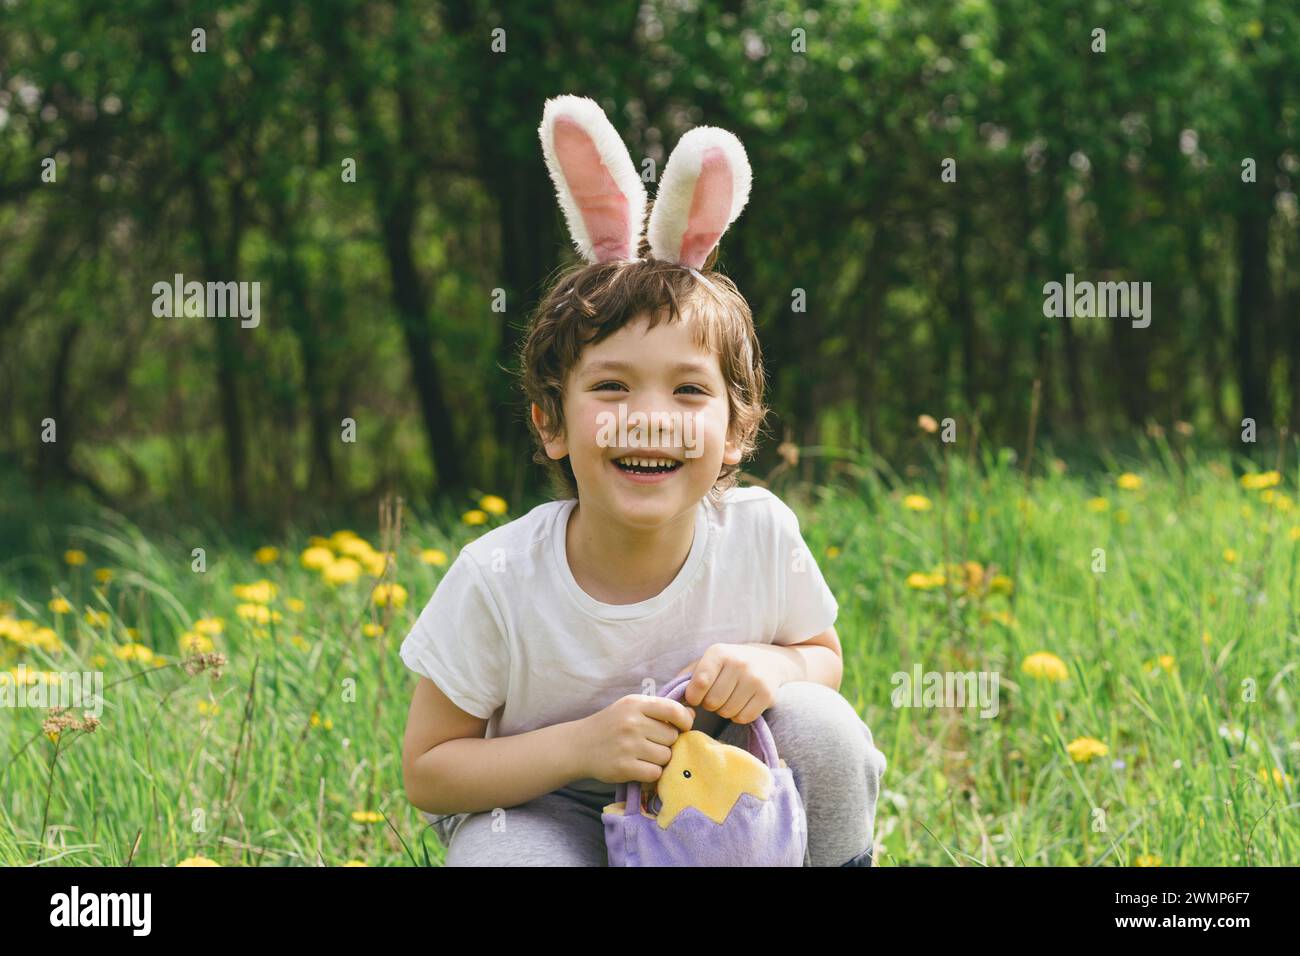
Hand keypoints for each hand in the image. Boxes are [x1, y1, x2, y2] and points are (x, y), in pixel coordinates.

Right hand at [572, 694, 695, 785]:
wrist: (580, 745)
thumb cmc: (612, 725)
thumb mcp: (631, 707)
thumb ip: (659, 709)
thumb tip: (692, 714)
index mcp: (635, 704)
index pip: (674, 710)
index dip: (685, 720)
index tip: (682, 726)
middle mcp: (632, 723)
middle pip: (672, 737)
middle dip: (668, 742)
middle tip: (653, 743)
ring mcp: (628, 746)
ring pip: (666, 756)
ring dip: (661, 759)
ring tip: (646, 755)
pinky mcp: (624, 767)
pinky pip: (655, 773)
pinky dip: (651, 772)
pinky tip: (640, 766)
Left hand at [673, 643, 788, 724]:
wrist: (768, 661)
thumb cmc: (728, 664)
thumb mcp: (707, 662)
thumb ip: (687, 677)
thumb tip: (670, 700)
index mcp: (719, 653)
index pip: (700, 682)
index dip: (694, 696)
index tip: (696, 697)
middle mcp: (739, 663)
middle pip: (713, 702)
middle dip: (709, 704)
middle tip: (715, 697)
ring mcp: (755, 679)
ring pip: (727, 712)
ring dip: (724, 711)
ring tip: (729, 698)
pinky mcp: (767, 695)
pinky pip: (743, 718)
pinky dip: (738, 716)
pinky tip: (741, 703)